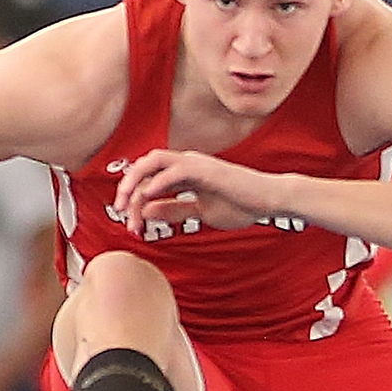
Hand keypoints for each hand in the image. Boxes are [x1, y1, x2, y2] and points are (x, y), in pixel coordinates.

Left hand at [112, 149, 284, 237]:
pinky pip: (175, 171)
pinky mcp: (206, 170)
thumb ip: (174, 210)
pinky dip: (158, 182)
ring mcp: (196, 163)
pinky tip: (149, 197)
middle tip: (121, 214)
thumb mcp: (201, 212)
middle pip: (144, 167)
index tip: (133, 229)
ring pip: (153, 161)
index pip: (148, 182)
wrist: (270, 200)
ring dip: (135, 179)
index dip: (135, 204)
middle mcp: (186, 163)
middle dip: (127, 190)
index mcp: (184, 173)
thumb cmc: (241, 205)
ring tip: (126, 200)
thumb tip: (146, 211)